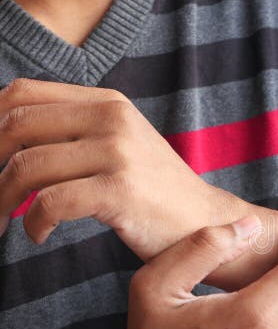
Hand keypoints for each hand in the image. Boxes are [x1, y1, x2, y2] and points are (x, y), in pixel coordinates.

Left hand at [0, 78, 241, 258]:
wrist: (207, 222)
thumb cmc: (155, 192)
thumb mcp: (120, 145)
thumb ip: (75, 131)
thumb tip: (4, 133)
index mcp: (108, 103)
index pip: (23, 94)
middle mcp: (112, 119)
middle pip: (16, 127)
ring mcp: (119, 153)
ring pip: (27, 167)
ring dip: (1, 201)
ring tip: (3, 223)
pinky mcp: (121, 190)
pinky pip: (51, 202)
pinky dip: (33, 223)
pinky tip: (38, 234)